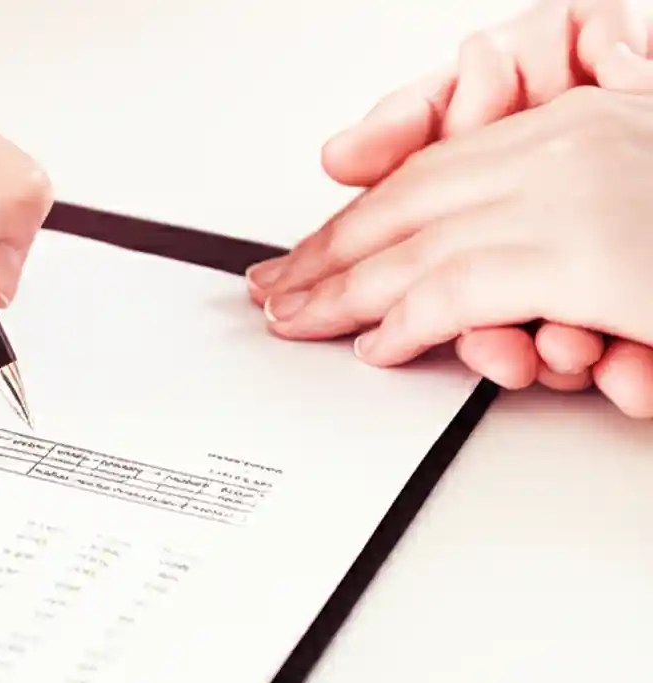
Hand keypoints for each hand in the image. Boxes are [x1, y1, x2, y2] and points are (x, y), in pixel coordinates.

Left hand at [249, 86, 652, 416]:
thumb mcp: (624, 199)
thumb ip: (552, 206)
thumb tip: (488, 268)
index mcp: (571, 124)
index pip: (433, 169)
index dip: (362, 212)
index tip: (314, 246)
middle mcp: (562, 148)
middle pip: (408, 202)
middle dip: (330, 249)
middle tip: (277, 287)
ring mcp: (571, 196)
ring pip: (417, 244)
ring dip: (344, 291)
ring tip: (296, 320)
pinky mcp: (584, 255)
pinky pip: (461, 290)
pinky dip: (408, 322)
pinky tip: (373, 346)